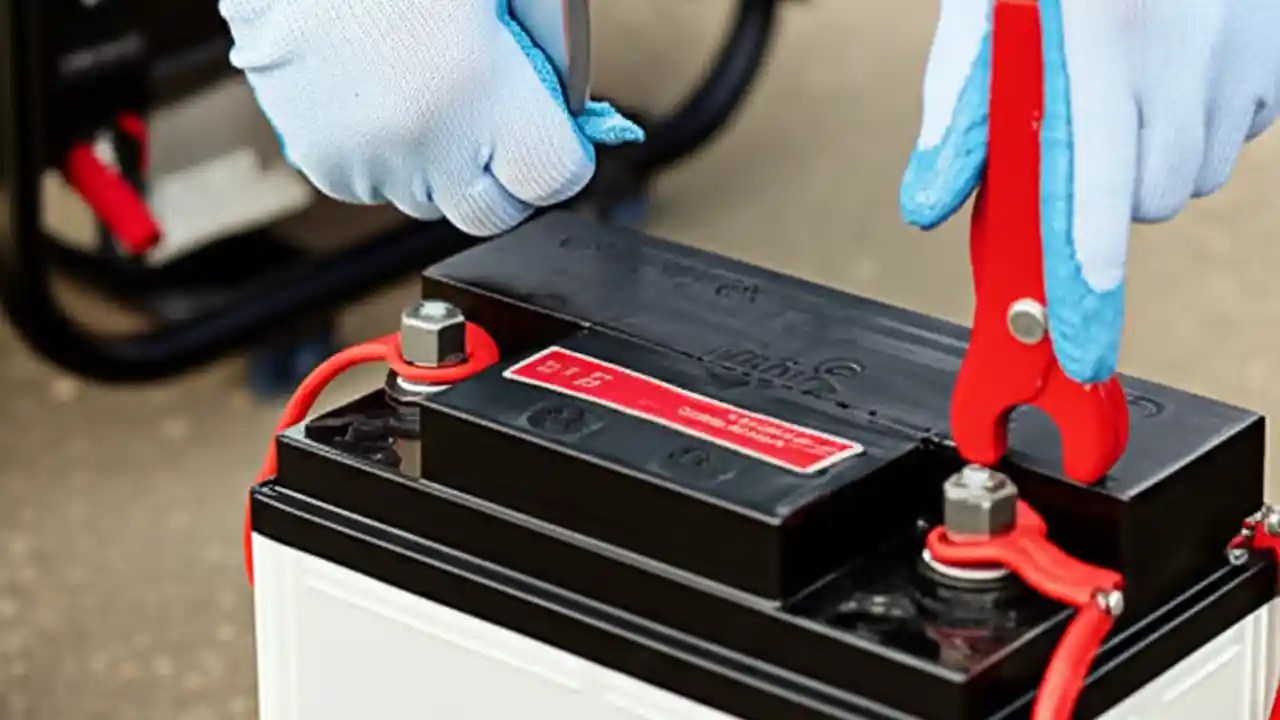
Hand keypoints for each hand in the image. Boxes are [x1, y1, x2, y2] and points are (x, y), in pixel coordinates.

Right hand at [219, 0, 641, 236]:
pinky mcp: (325, 164)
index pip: (555, 178)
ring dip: (444, 168)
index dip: (561, 156)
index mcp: (479, 87)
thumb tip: (570, 108)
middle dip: (506, 179)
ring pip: (433, 204)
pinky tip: (381, 99)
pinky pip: (379, 188)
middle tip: (494, 122)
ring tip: (426, 93)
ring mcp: (370, 160)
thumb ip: (546, 46)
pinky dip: (391, 159)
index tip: (553, 135)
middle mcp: (425, 139)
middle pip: (494, 214)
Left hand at [900, 0, 1279, 382]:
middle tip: (1084, 152)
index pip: (1096, 189)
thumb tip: (929, 204)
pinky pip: (1246, 131)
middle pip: (1152, 198)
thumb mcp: (987, 8)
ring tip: (1127, 96)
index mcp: (1100, 39)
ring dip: (1155, 164)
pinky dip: (1206, 126)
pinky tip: (1175, 74)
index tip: (1084, 339)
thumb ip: (958, 109)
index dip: (1088, 276)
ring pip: (1197, 174)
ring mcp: (1245, 47)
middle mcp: (1182, 49)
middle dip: (1111, 203)